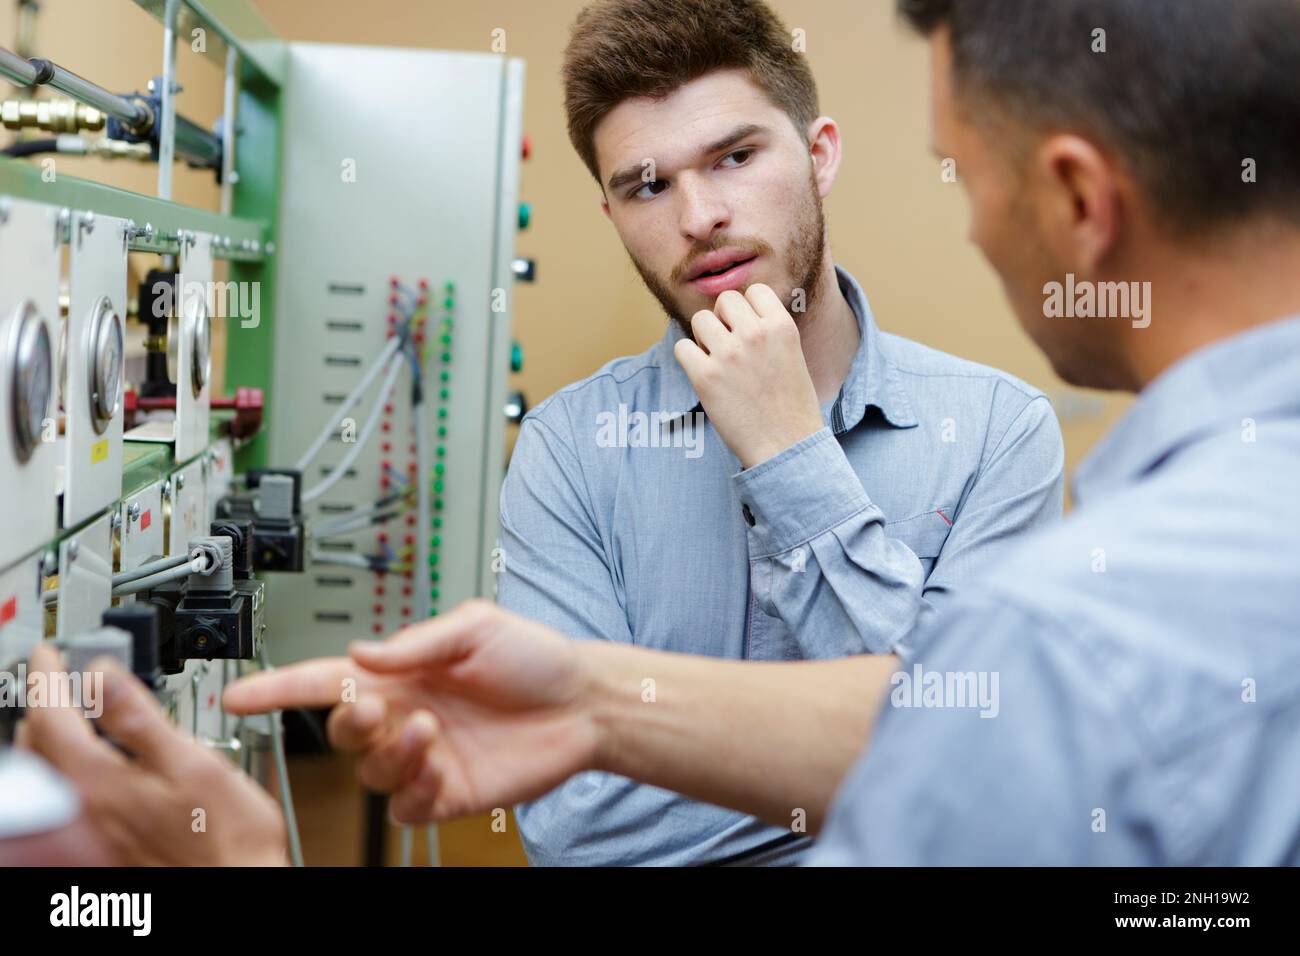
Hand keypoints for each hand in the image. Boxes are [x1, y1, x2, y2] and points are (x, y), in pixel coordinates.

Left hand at [19, 642, 287, 865]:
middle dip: (45, 704)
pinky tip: (93, 765)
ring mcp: (88, 830)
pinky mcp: (101, 845)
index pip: (53, 715)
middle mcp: (81, 809)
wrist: (235, 889)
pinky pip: (66, 796)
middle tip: (59, 676)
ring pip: (49, 773)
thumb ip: (141, 719)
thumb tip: (105, 675)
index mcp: (99, 781)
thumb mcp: (194, 764)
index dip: (49, 676)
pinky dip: (68, 767)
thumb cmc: (226, 839)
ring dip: (53, 736)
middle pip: (39, 745)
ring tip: (71, 712)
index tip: (50, 653)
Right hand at [222, 600, 600, 823]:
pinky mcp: (447, 792)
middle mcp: (405, 715)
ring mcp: (424, 757)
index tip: (239, 694)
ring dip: (391, 753)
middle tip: (376, 707)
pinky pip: (405, 805)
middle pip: (339, 733)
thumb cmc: (535, 657)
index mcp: (402, 673)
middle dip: (347, 723)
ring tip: (430, 730)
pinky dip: (413, 789)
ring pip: (370, 772)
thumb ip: (415, 643)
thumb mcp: (475, 627)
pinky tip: (442, 766)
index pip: (326, 680)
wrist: (584, 703)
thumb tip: (362, 651)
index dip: (279, 688)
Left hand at [674, 284, 824, 468]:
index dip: (747, 309)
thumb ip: (767, 330)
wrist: (786, 446)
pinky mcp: (705, 377)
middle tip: (730, 348)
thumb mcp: (791, 354)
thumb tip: (734, 314)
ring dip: (704, 338)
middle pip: (724, 301)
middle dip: (723, 320)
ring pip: (700, 320)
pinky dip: (688, 359)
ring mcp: (729, 355)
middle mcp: (755, 334)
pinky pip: (681, 347)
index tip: (748, 331)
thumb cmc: (790, 405)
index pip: (754, 291)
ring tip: (718, 363)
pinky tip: (704, 375)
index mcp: (781, 326)